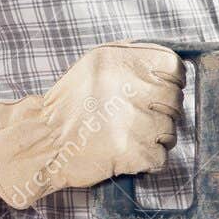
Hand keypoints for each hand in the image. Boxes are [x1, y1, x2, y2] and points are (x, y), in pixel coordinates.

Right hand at [0, 41, 184, 208]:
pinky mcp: (132, 151)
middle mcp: (128, 87)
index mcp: (119, 62)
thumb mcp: (96, 65)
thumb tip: (171, 67)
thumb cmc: (71, 105)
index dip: (172, 81)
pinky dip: (148, 159)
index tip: (162, 90)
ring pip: (170, 130)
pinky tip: (127, 152)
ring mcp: (132, 121)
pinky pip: (160, 155)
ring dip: (156, 137)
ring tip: (129, 135)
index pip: (172, 66)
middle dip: (163, 112)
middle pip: (174, 100)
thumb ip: (133, 59)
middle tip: (140, 118)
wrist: (43, 143)